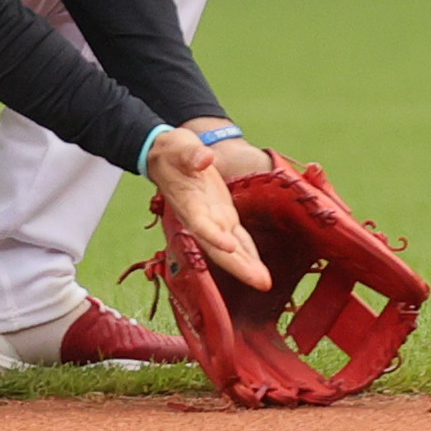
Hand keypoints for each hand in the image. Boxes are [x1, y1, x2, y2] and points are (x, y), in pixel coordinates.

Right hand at [145, 128, 271, 290]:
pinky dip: (248, 253)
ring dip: (246, 266)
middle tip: (260, 282)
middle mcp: (200, 218)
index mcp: (189, 203)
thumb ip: (192, 154)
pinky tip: (258, 267)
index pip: (201, 224)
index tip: (229, 246)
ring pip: (230, 249)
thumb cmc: (172, 152)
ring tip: (264, 282)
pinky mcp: (222, 215)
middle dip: (238, 266)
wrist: (166, 155)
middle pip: (218, 248)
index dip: (213, 237)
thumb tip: (204, 158)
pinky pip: (237, 238)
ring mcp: (212, 219)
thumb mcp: (180, 147)